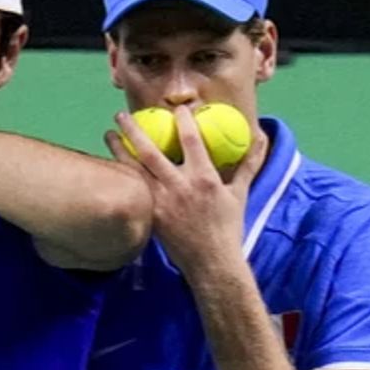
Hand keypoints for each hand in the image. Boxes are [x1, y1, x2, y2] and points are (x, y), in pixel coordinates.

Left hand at [104, 106, 267, 277]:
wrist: (212, 262)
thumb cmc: (228, 227)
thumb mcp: (241, 193)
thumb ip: (247, 163)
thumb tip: (260, 137)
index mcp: (204, 178)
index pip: (191, 139)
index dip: (182, 119)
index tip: (175, 107)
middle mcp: (180, 186)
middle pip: (150, 151)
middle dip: (134, 130)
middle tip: (121, 116)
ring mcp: (162, 202)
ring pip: (135, 169)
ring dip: (119, 150)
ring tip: (108, 135)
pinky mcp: (151, 216)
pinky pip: (134, 190)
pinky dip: (123, 176)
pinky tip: (113, 166)